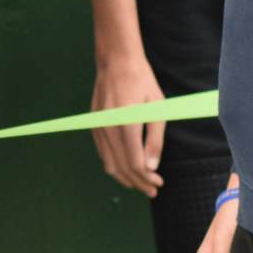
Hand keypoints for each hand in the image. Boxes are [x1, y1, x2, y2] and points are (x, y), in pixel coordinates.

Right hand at [90, 59, 165, 196]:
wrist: (116, 62)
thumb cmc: (142, 82)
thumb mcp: (158, 109)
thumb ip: (155, 139)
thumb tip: (151, 167)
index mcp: (127, 125)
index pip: (135, 164)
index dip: (147, 178)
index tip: (159, 183)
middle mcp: (108, 128)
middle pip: (122, 167)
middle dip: (138, 183)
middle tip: (152, 190)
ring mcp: (98, 126)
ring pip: (109, 163)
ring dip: (125, 177)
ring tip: (140, 184)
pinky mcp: (93, 124)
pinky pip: (102, 152)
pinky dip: (113, 164)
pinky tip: (125, 168)